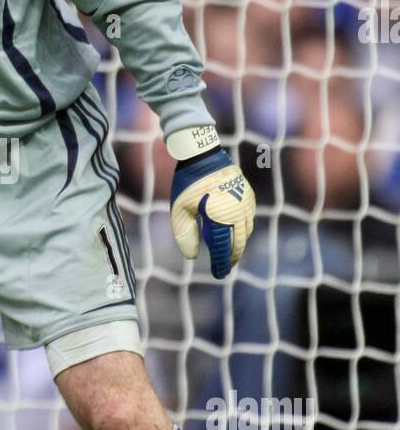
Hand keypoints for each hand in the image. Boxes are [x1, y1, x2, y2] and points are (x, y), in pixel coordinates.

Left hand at [169, 147, 254, 278]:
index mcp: (221, 217)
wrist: (202, 154)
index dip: (222, 264)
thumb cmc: (187, 183)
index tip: (218, 275)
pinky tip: (233, 232)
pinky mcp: (248, 195)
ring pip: (246, 231)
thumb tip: (194, 256)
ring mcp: (246, 202)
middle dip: (232, 257)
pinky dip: (242, 228)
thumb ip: (186, 235)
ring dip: (238, 243)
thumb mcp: (179, 211)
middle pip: (239, 242)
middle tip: (224, 268)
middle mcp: (238, 211)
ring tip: (228, 252)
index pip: (224, 249)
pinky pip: (249, 217)